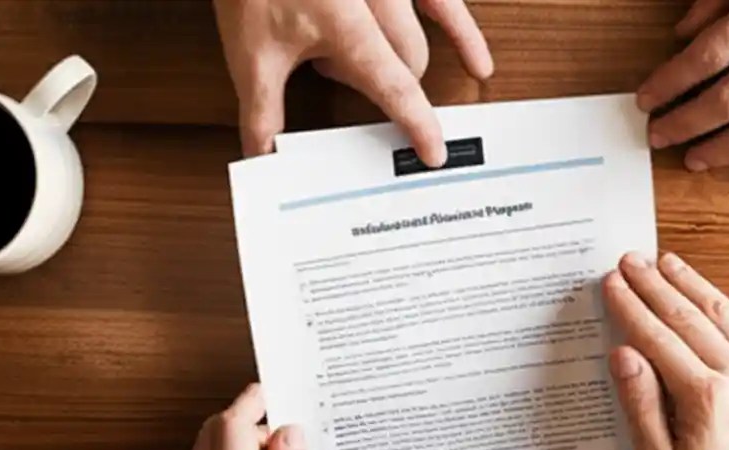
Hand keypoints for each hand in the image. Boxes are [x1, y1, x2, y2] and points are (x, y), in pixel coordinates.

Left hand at [214, 0, 493, 160]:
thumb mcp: (251, 50)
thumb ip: (261, 109)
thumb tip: (262, 155)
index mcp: (349, 27)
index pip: (398, 88)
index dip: (419, 126)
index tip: (433, 154)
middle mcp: (382, 0)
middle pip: (410, 63)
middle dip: (383, 82)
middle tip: (337, 76)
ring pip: (417, 37)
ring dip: (397, 56)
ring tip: (362, 56)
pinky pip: (442, 3)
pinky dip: (460, 32)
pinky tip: (477, 65)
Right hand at [603, 252, 728, 449]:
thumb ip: (640, 405)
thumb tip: (624, 355)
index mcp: (705, 397)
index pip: (657, 337)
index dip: (630, 306)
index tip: (612, 284)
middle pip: (687, 315)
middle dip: (654, 284)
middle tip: (630, 261)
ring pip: (722, 313)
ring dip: (691, 283)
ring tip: (665, 262)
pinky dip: (725, 304)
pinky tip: (710, 294)